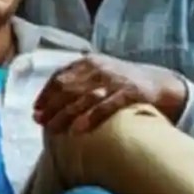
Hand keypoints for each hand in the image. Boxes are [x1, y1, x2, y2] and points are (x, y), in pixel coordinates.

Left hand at [33, 54, 185, 133]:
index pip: (59, 77)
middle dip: (51, 107)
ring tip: (52, 129)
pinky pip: (106, 107)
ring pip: (83, 98)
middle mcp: (99, 69)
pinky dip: (91, 118)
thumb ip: (75, 82)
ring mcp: (114, 81)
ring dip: (65, 115)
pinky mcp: (130, 94)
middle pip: (68, 88)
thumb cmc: (119, 82)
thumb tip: (45, 104)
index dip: (46, 94)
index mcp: (87, 63)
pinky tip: (78, 130)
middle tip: (40, 122)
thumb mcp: (97, 74)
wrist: (158, 83)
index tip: (36, 110)